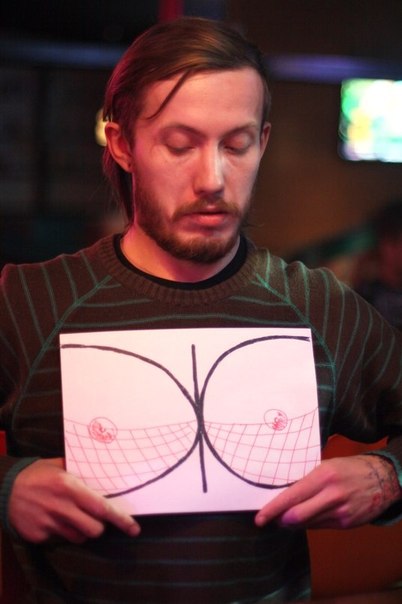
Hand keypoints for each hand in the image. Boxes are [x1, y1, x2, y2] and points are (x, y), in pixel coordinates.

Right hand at [8, 458, 140, 543]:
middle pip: (94, 529)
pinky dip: (62, 533)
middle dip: (100, 526)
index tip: (134, 527)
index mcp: (69, 487)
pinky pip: (60, 540)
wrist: (4, 488)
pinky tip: (53, 519)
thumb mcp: (58, 465)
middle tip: (96, 518)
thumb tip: (102, 466)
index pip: (101, 507)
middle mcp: (61, 507)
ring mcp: (49, 523)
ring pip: (79, 537)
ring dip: (82, 530)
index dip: (120, 519)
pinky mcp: (38, 536)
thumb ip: (80, 469)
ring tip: (72, 516)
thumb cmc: (36, 474)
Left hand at [255, 454, 400, 529]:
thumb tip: (282, 492)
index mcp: (323, 475)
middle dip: (280, 520)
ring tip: (286, 517)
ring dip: (293, 523)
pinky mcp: (347, 524)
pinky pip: (320, 527)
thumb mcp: (327, 465)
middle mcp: (332, 495)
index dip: (273, 509)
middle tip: (270, 519)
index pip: (291, 496)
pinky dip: (309, 524)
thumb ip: (306, 479)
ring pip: (307, 524)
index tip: (260, 518)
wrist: (383, 478)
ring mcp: (340, 512)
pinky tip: (306, 518)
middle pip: (297, 516)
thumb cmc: (348, 468)